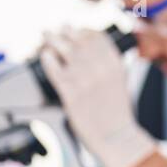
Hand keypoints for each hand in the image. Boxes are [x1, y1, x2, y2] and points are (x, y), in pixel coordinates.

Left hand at [38, 26, 154, 166]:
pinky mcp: (70, 92)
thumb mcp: (121, 82)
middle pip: (77, 39)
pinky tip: (45, 56)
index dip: (83, 30)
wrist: (116, 136)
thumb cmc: (118, 114)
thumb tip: (98, 52)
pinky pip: (53, 68)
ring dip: (52, 39)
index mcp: (114, 63)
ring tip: (46, 35)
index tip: (76, 29)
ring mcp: (84, 79)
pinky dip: (47, 59)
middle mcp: (99, 67)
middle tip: (57, 29)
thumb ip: (111, 65)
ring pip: (63, 48)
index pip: (96, 36)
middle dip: (65, 31)